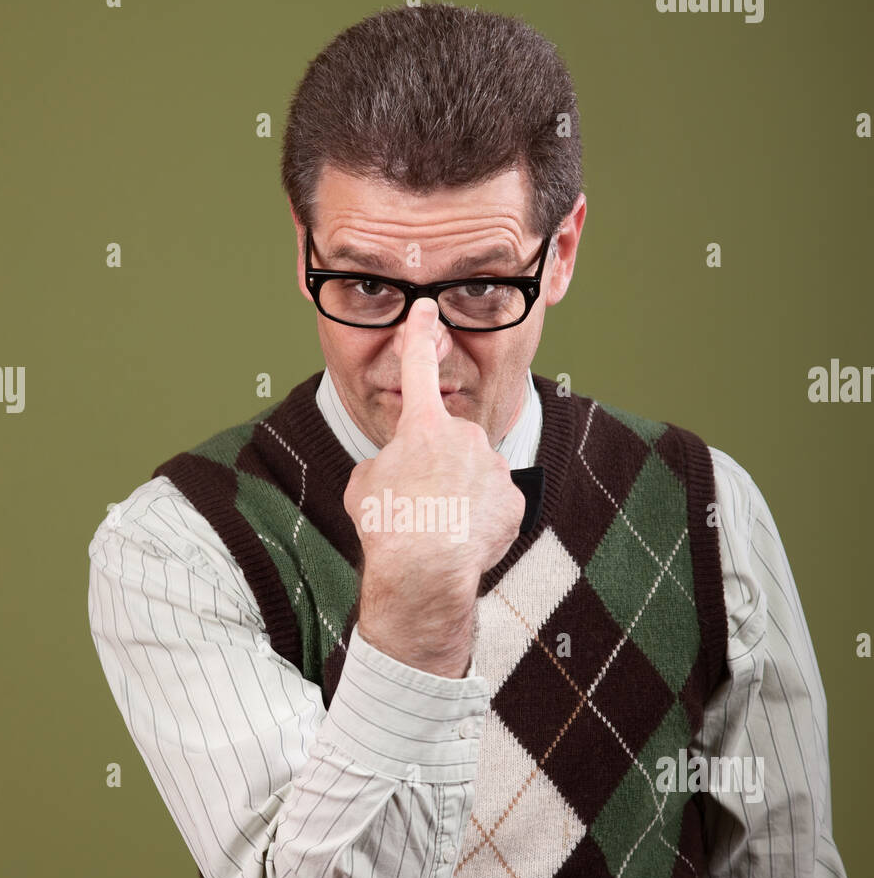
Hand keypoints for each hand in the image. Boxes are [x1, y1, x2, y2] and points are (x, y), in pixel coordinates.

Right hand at [344, 298, 525, 594]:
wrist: (425, 568)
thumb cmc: (388, 525)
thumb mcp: (363, 485)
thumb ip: (385, 463)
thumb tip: (399, 470)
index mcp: (422, 426)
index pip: (418, 369)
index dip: (419, 337)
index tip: (425, 309)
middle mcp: (464, 435)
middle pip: (450, 444)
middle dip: (438, 467)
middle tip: (419, 502)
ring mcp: (494, 465)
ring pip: (475, 475)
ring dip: (460, 495)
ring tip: (440, 526)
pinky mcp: (515, 499)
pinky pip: (496, 504)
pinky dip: (481, 520)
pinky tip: (464, 538)